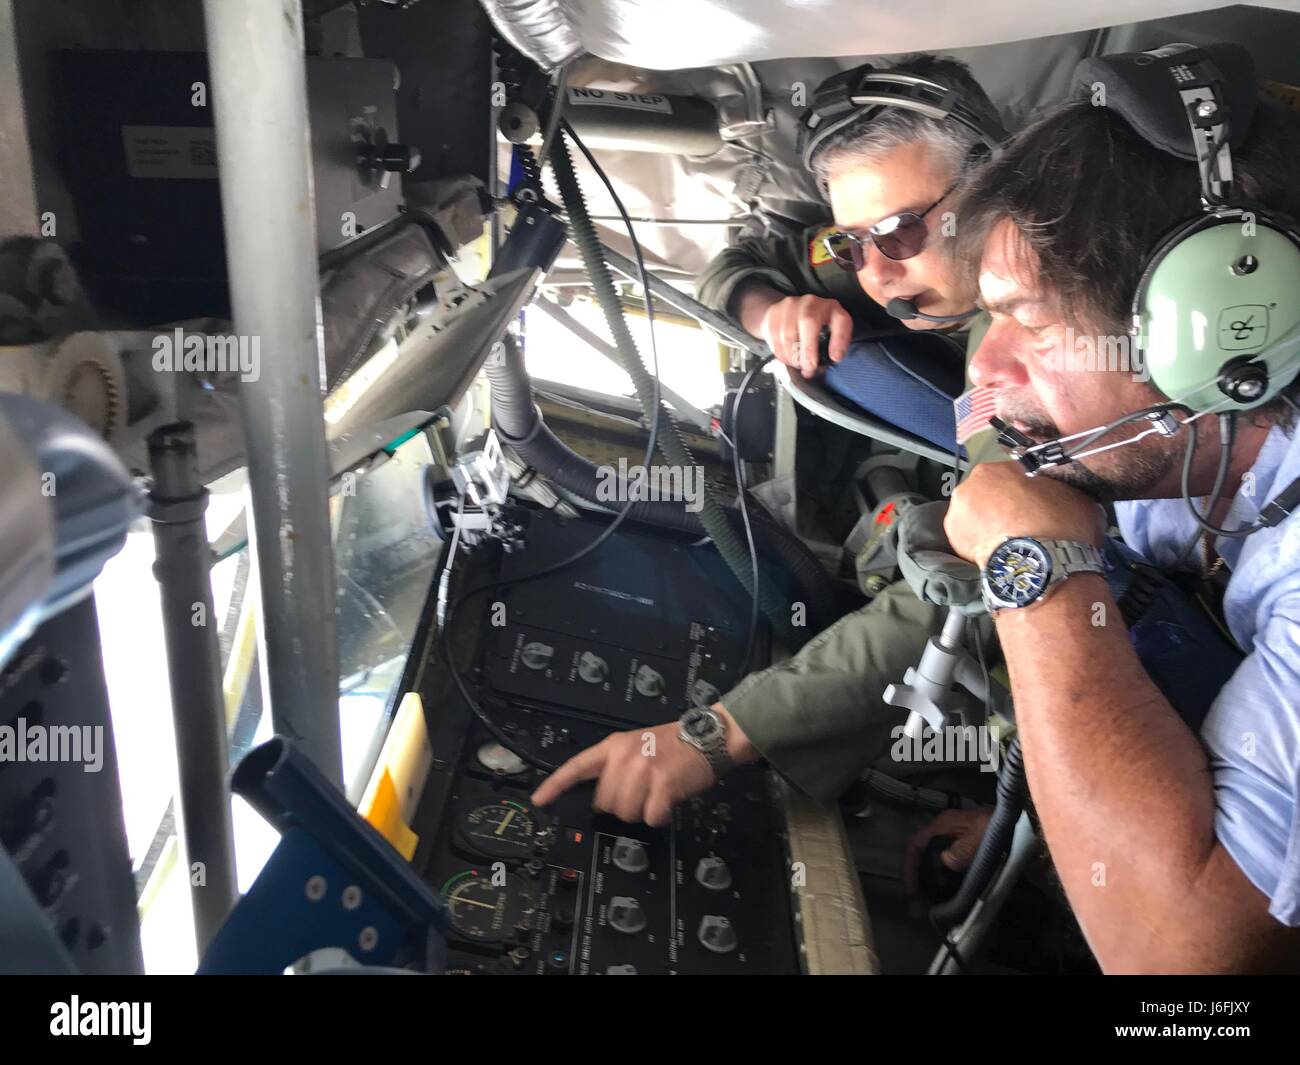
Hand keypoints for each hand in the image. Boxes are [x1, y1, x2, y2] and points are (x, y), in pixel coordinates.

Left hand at [531, 706, 756, 825]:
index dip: (555, 785)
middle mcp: (624, 757)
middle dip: (621, 806)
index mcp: (614, 746)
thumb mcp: (636, 745)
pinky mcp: (663, 786)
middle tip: (641, 793)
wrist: (708, 737)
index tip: (539, 800)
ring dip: (642, 812)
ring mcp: (643, 771)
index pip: (577, 767)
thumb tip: (600, 799)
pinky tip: (668, 801)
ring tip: (656, 795)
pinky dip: (660, 816)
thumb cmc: (674, 744)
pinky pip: (651, 818)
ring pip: (626, 813)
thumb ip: (615, 766)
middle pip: (604, 802)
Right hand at [744, 290, 851, 378]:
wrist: (789, 311)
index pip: (840, 320)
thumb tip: (832, 359)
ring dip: (792, 355)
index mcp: (831, 308)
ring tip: (797, 365)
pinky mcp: (774, 313)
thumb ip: (834, 344)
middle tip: (809, 367)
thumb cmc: (814, 326)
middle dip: (808, 350)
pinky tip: (787, 359)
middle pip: (808, 322)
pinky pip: (774, 337)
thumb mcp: (831, 331)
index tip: (835, 358)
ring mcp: (790, 306)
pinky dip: (781, 353)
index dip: (839, 340)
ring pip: (788, 333)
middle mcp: (811, 302)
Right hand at [903, 807, 993, 898]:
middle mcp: (946, 833)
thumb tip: (944, 863)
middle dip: (918, 881)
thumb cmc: (1000, 828)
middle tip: (918, 906)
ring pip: (935, 865)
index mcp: (943, 825)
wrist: (1024, 825)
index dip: (910, 868)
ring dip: (930, 885)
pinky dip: (944, 883)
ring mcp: (957, 843)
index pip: (915, 845)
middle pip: (923, 857)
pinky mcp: (968, 854)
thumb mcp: (979, 840)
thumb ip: (958, 852)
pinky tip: (945, 898)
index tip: (912, 892)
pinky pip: (949, 869)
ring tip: (929, 906)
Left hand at [943, 462, 1106, 568]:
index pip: (1009, 474)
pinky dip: (979, 544)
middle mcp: (970, 484)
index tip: (1031, 505)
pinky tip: (997, 552)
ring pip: (975, 516)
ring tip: (1008, 541)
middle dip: (1001, 507)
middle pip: (987, 494)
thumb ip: (1059, 488)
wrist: (1040, 562)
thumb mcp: (1075, 495)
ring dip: (987, 525)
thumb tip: (1062, 494)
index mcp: (997, 467)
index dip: (1022, 491)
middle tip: (1019, 525)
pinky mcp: (952, 540)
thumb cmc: (1060, 526)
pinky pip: (968, 538)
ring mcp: (957, 513)